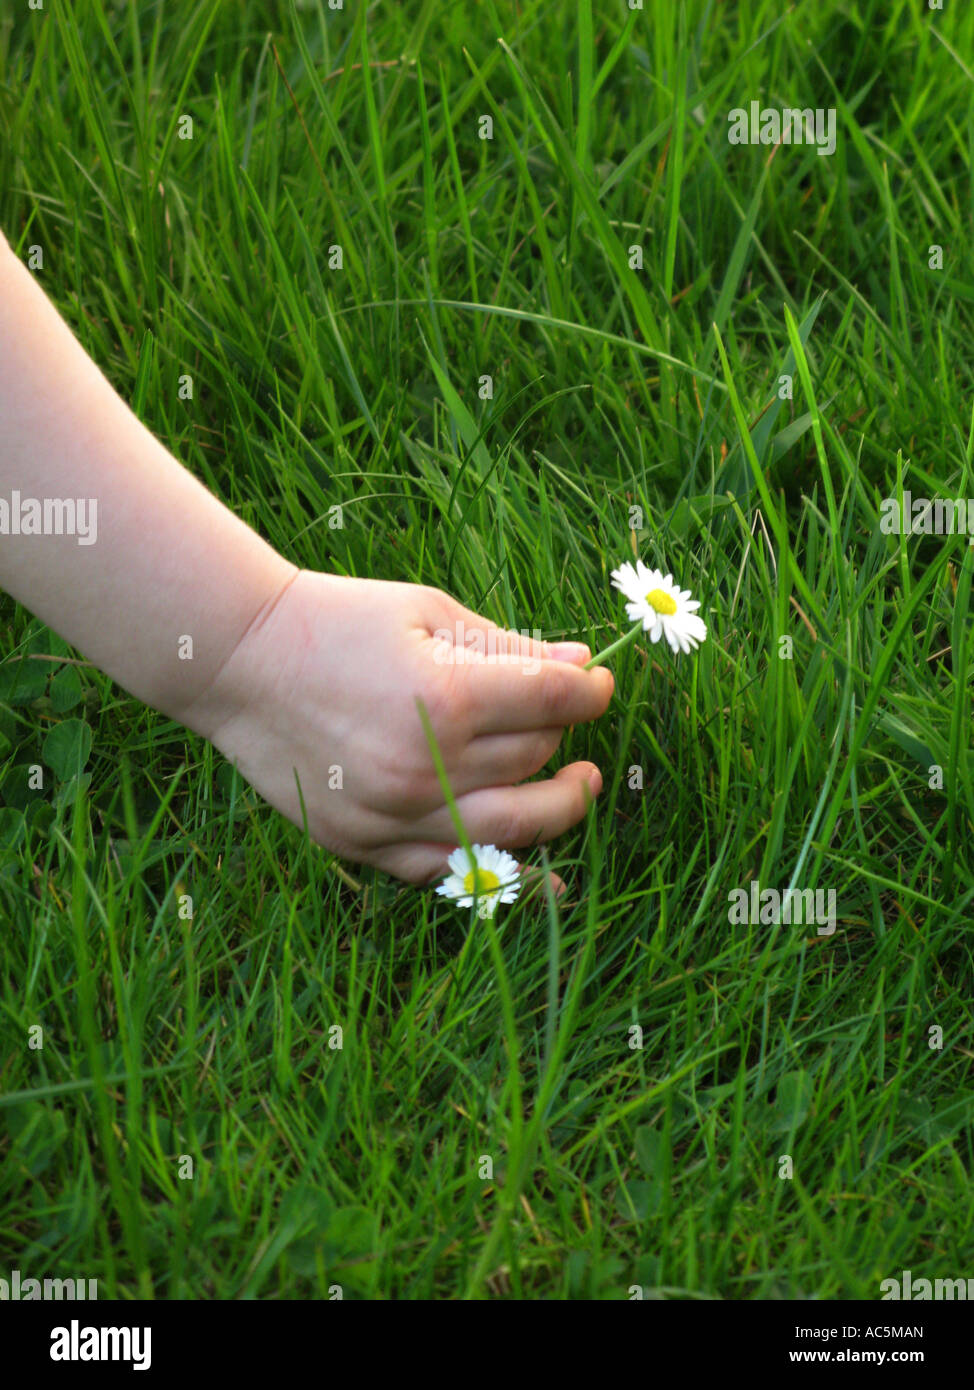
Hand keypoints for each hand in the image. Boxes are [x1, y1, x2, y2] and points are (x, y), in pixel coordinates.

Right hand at [183, 570, 612, 884]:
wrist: (238, 663)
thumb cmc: (336, 622)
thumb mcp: (426, 613)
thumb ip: (508, 647)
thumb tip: (582, 669)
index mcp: (447, 696)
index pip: (554, 704)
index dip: (592, 693)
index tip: (598, 685)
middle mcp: (427, 765)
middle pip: (535, 760)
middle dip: (564, 735)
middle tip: (565, 719)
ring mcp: (394, 814)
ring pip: (512, 826)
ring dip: (559, 806)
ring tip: (578, 787)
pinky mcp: (363, 843)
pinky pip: (448, 869)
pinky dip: (496, 867)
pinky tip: (534, 868)